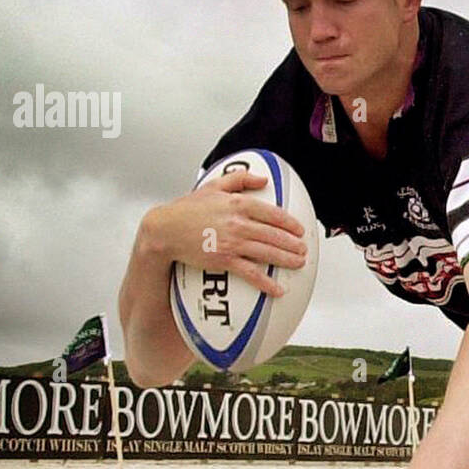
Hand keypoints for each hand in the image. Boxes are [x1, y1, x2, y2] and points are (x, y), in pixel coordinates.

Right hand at [145, 168, 306, 295]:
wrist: (165, 229)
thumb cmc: (187, 208)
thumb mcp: (214, 185)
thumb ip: (240, 179)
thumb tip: (263, 179)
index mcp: (238, 203)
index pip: (273, 213)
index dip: (290, 223)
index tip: (299, 230)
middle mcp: (239, 223)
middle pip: (275, 234)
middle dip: (293, 244)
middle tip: (303, 250)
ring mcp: (232, 242)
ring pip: (267, 252)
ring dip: (287, 259)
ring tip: (298, 263)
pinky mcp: (223, 260)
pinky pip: (250, 273)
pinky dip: (266, 282)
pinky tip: (277, 289)